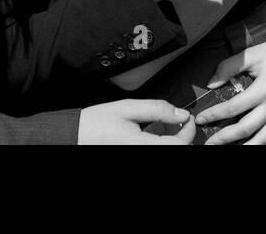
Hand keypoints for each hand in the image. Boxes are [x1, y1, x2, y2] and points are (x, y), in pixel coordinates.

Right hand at [77, 99, 196, 143]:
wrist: (75, 137)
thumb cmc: (96, 124)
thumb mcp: (128, 108)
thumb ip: (157, 109)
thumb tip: (181, 113)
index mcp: (142, 146)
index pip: (179, 145)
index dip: (189, 131)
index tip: (188, 117)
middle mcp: (142, 155)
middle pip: (175, 150)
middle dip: (181, 135)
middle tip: (177, 119)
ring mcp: (139, 156)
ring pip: (165, 150)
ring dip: (171, 139)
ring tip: (163, 123)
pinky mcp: (135, 154)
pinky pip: (154, 150)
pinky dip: (159, 142)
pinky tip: (153, 132)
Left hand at [196, 36, 265, 144]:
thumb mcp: (252, 54)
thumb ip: (229, 67)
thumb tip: (211, 83)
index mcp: (263, 88)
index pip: (234, 107)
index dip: (215, 114)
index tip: (201, 118)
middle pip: (246, 128)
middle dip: (225, 138)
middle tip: (209, 142)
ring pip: (264, 139)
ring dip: (245, 148)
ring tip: (230, 152)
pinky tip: (256, 148)